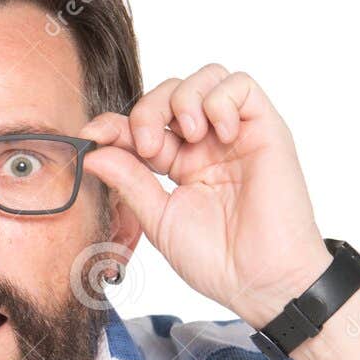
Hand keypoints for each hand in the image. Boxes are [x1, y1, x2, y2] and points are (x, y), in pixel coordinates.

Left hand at [80, 65, 329, 328]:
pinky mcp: (266, 129)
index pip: (144, 125)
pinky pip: (242, 85)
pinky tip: (219, 134)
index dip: (116, 123)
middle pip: (170, 93)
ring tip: (189, 136)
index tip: (94, 134)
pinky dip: (221, 100)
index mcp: (181, 165)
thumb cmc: (218, 260)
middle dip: (149, 110)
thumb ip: (129, 182)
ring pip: (206, 78)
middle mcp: (208, 144)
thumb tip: (93, 153)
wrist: (260, 280)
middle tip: (148, 147)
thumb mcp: (159, 219)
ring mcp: (237, 134)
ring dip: (185, 99)